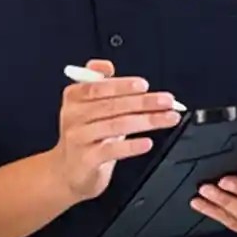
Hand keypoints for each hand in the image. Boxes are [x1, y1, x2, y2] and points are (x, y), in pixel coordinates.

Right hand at [51, 59, 180, 202]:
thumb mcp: (86, 106)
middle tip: (167, 101)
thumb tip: (107, 66)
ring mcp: (79, 138)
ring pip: (116, 126)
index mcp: (73, 97)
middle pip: (112, 106)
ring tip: (168, 118)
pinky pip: (112, 150)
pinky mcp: (87, 159)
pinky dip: (132, 146)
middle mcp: (73, 116)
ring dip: (147, 121)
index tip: (144, 85)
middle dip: (144, 102)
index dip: (122, 85)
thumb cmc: (85, 134)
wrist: (68, 170)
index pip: (97, 87)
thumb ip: (98, 84)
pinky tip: (147, 142)